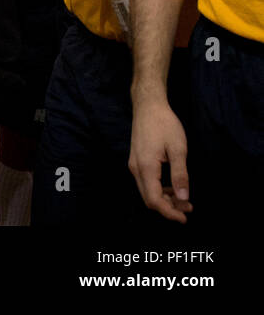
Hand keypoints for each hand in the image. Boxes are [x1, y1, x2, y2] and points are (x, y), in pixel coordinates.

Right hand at [129, 99, 191, 222]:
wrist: (147, 106)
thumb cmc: (165, 124)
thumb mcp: (178, 149)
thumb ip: (180, 175)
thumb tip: (184, 198)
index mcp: (146, 167)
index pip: (154, 199)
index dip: (169, 212)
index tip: (185, 217)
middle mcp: (136, 169)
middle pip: (148, 198)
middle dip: (168, 208)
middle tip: (188, 209)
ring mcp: (134, 164)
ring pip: (146, 191)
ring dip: (164, 199)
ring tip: (184, 200)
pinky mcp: (136, 160)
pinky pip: (146, 182)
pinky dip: (159, 189)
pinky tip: (172, 187)